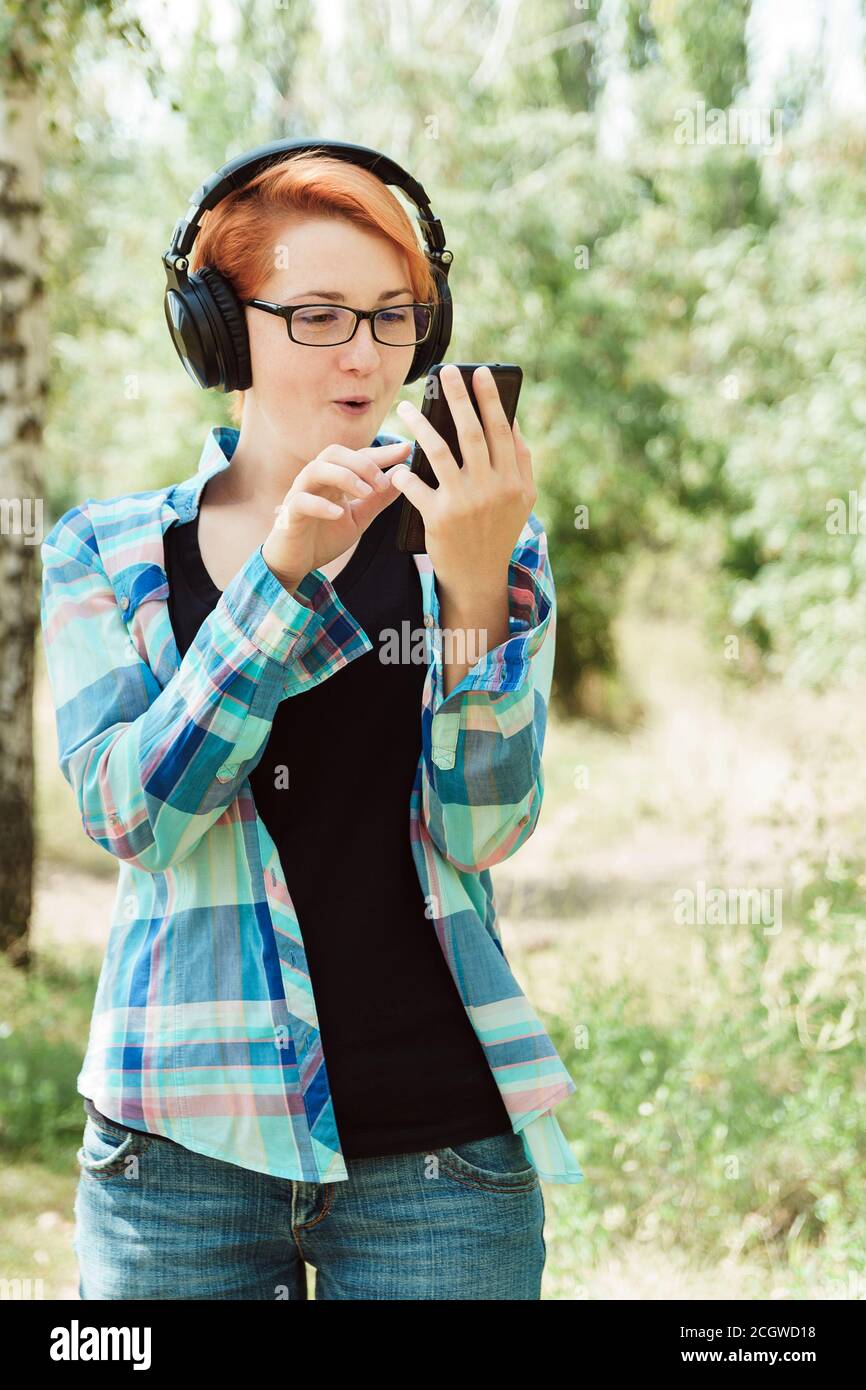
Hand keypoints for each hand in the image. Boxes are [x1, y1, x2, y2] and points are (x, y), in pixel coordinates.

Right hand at [262, 440, 410, 587]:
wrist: (297, 564)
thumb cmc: (324, 537)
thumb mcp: (359, 518)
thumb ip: (378, 499)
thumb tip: (402, 476)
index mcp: (332, 478)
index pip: (357, 456)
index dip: (381, 452)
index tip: (406, 450)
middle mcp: (315, 480)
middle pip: (334, 453)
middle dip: (362, 463)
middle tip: (383, 483)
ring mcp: (300, 494)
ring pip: (317, 469)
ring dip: (345, 477)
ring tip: (366, 493)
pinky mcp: (289, 514)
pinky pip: (302, 501)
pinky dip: (321, 505)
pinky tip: (339, 513)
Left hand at [390, 364, 534, 598]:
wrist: (479, 578)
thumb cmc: (498, 532)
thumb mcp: (522, 500)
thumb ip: (521, 462)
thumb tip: (512, 421)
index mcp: (514, 480)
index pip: (501, 430)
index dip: (490, 399)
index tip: (480, 373)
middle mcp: (492, 487)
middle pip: (471, 432)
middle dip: (458, 397)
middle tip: (446, 372)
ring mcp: (465, 502)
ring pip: (438, 450)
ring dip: (420, 424)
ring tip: (407, 407)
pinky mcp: (439, 518)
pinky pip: (415, 486)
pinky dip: (404, 475)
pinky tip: (396, 468)